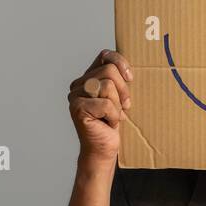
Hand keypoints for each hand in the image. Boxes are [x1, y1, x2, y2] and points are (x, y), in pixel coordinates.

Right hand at [68, 49, 131, 167]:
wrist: (103, 149)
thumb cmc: (112, 123)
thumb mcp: (120, 96)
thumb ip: (119, 80)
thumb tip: (128, 71)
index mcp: (87, 77)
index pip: (105, 56)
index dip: (121, 62)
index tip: (130, 78)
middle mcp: (78, 84)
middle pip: (109, 71)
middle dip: (123, 90)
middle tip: (123, 107)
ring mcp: (75, 96)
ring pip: (108, 86)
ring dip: (117, 105)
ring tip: (112, 116)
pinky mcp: (78, 108)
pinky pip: (106, 104)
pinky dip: (113, 116)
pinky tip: (107, 123)